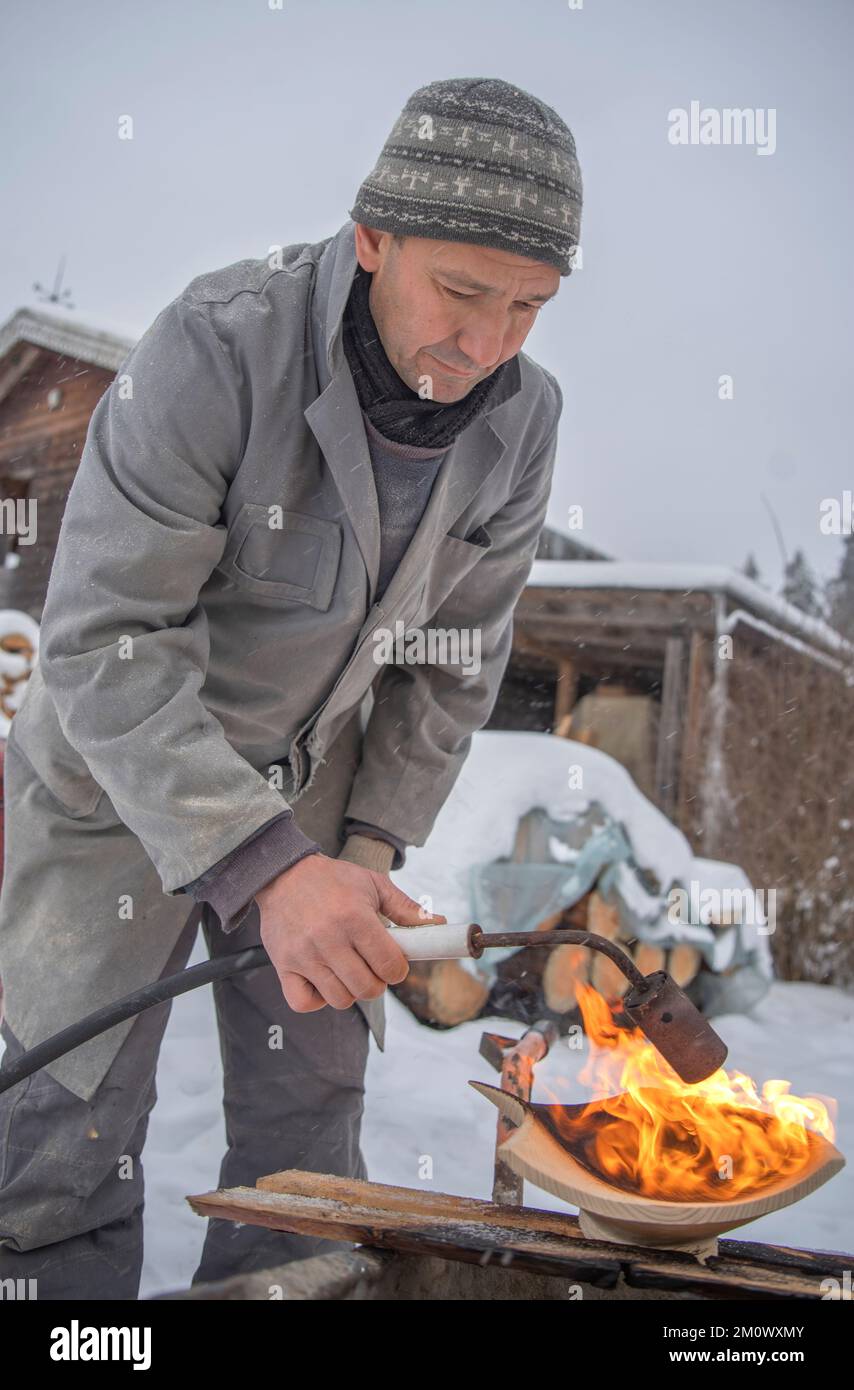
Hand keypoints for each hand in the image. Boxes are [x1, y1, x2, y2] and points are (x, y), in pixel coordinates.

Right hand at [256, 853, 446, 1012]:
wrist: (283, 873)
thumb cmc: (333, 880)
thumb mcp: (373, 884)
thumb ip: (406, 908)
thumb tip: (440, 924)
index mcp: (354, 917)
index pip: (390, 965)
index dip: (398, 970)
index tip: (393, 962)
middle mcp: (328, 939)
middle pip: (367, 988)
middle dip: (377, 982)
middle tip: (371, 966)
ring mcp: (303, 955)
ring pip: (340, 999)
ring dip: (350, 991)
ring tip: (348, 970)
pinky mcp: (283, 966)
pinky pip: (303, 1003)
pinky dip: (317, 999)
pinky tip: (323, 981)